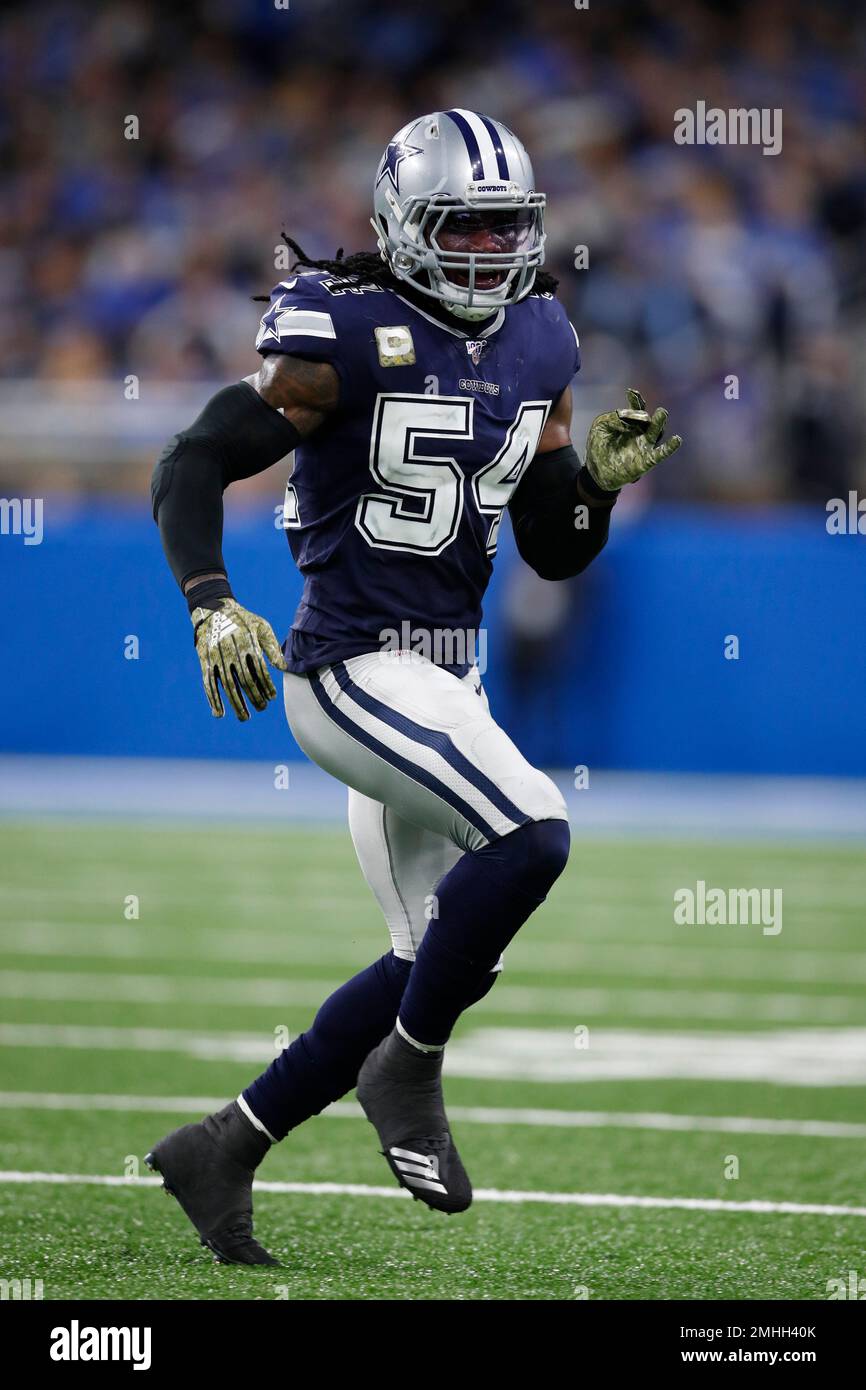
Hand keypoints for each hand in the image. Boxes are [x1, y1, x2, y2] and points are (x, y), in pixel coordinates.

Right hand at [191, 599, 287, 720]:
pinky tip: (219, 713)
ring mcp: (217, 657)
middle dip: (254, 697)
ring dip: (236, 703)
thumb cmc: (243, 620)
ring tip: (244, 717)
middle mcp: (232, 651)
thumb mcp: (261, 626)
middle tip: (262, 708)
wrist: (214, 610)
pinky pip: (209, 683)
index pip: (259, 669)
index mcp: (247, 642)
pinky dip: (213, 699)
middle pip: (245, 680)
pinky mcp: (205, 661)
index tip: (272, 697)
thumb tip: (283, 667)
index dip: (266, 685)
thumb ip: (272, 647)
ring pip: (228, 685)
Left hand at [584, 388, 681, 490]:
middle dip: (645, 415)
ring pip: (657, 432)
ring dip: (659, 423)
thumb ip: (612, 418)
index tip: (630, 392)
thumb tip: (625, 417)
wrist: (597, 471)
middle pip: (649, 419)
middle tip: (642, 414)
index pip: (637, 409)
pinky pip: (660, 454)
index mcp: (630, 422)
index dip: (636, 400)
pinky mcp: (646, 461)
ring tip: (661, 414)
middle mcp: (640, 432)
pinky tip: (676, 440)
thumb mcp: (600, 427)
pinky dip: (669, 448)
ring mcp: (645, 446)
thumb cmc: (599, 446)